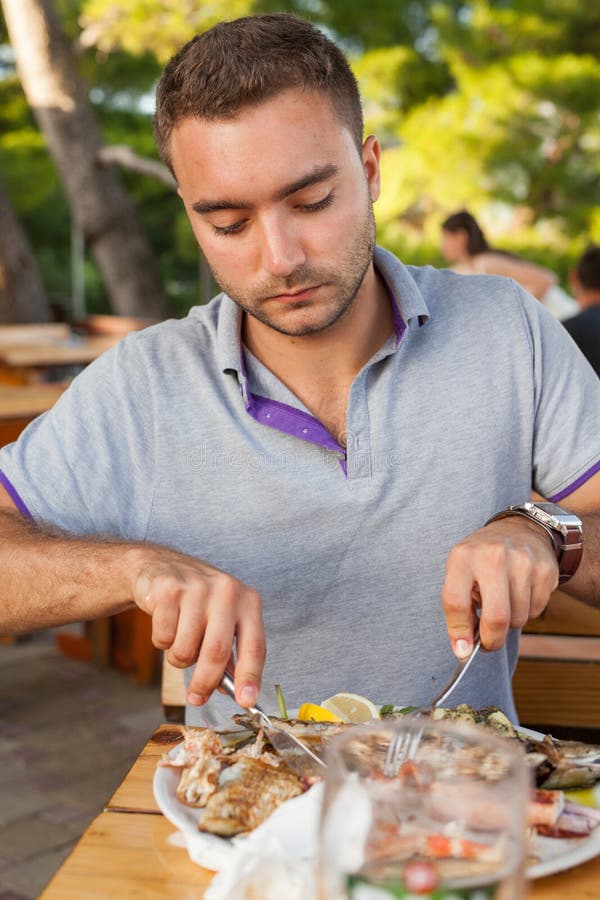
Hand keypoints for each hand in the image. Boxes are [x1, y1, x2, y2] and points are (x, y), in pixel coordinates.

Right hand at [128, 548, 264, 707]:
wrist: (162, 567)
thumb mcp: (223, 620)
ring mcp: (197, 588)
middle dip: (205, 682)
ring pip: (185, 649)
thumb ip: (231, 654)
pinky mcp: (168, 590)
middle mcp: (227, 591)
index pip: (255, 646)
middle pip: (217, 652)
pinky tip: (166, 622)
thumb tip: (235, 692)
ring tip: (179, 640)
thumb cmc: (199, 601)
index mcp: (248, 601)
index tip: (246, 701)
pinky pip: (163, 638)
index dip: (250, 677)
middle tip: (195, 698)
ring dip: (178, 658)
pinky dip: (161, 641)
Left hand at [442, 517, 558, 656]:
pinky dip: (527, 611)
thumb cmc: (482, 559)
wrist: (519, 530)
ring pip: (518, 618)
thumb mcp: (461, 572)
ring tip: (504, 601)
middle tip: (489, 642)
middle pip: (496, 618)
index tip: (463, 651)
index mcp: (463, 557)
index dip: (458, 632)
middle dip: (492, 640)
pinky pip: (536, 611)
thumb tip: (463, 649)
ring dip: (511, 622)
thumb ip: (459, 608)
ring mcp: (522, 561)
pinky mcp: (545, 570)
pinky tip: (521, 592)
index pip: (455, 603)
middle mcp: (493, 556)